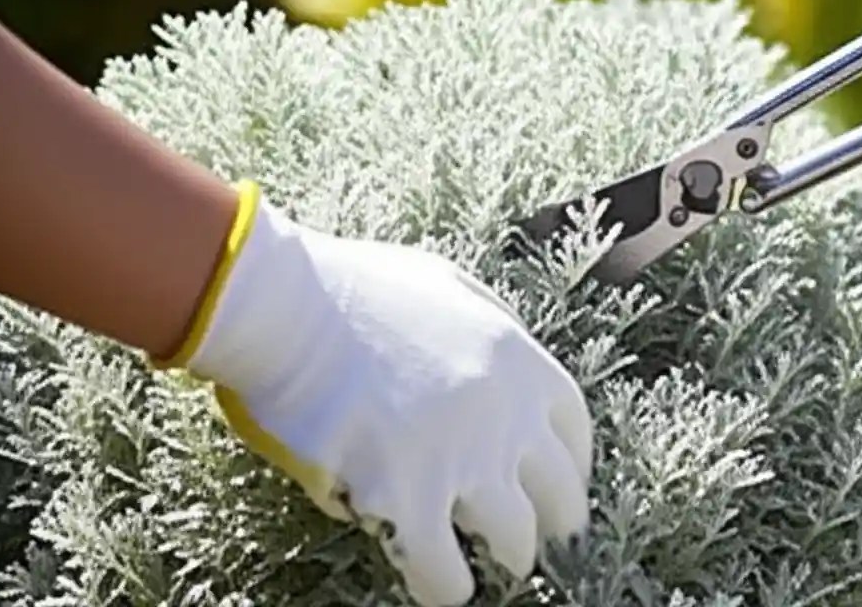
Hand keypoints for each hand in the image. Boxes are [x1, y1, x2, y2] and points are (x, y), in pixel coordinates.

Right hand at [168, 182, 592, 605]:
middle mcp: (506, 415)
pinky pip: (443, 569)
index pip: (573, 432)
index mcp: (518, 362)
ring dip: (508, 556)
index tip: (561, 483)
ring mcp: (461, 459)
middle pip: (558, 492)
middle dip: (555, 522)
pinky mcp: (405, 498)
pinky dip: (445, 585)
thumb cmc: (352, 288)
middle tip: (540, 537)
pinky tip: (444, 586)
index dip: (572, 467)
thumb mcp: (447, 285)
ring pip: (513, 539)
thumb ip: (487, 325)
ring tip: (495, 566)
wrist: (289, 304)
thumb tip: (500, 365)